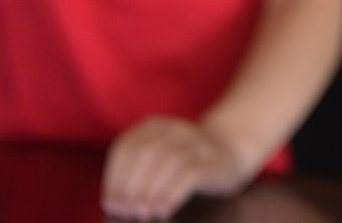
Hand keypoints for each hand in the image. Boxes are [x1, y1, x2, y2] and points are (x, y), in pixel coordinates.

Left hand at [101, 115, 250, 219]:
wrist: (230, 151)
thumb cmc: (184, 164)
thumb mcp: (158, 159)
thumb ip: (138, 172)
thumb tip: (115, 204)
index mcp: (153, 126)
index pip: (126, 147)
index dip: (114, 177)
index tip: (111, 204)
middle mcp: (174, 128)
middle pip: (146, 153)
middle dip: (131, 186)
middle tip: (126, 212)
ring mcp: (196, 141)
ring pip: (168, 160)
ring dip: (151, 191)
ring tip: (143, 213)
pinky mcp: (212, 159)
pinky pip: (190, 173)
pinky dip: (172, 193)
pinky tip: (163, 210)